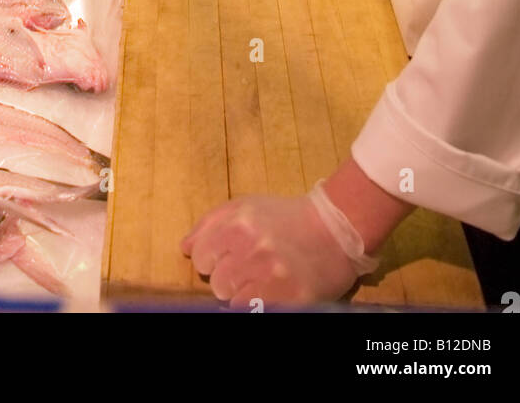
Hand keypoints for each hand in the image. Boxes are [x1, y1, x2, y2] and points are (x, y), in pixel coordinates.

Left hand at [181, 192, 364, 307]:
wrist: (335, 229)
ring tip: (261, 282)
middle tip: (249, 271)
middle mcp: (251, 246)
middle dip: (229, 279)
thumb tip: (185, 248)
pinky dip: (257, 306)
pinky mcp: (287, 297)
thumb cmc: (286, 218)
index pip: (200, 257)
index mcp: (238, 221)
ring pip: (232, 300)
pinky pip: (252, 311)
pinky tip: (269, 294)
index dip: (212, 261)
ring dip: (243, 295)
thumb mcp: (246, 207)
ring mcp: (270, 274)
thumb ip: (211, 224)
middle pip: (216, 282)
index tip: (227, 259)